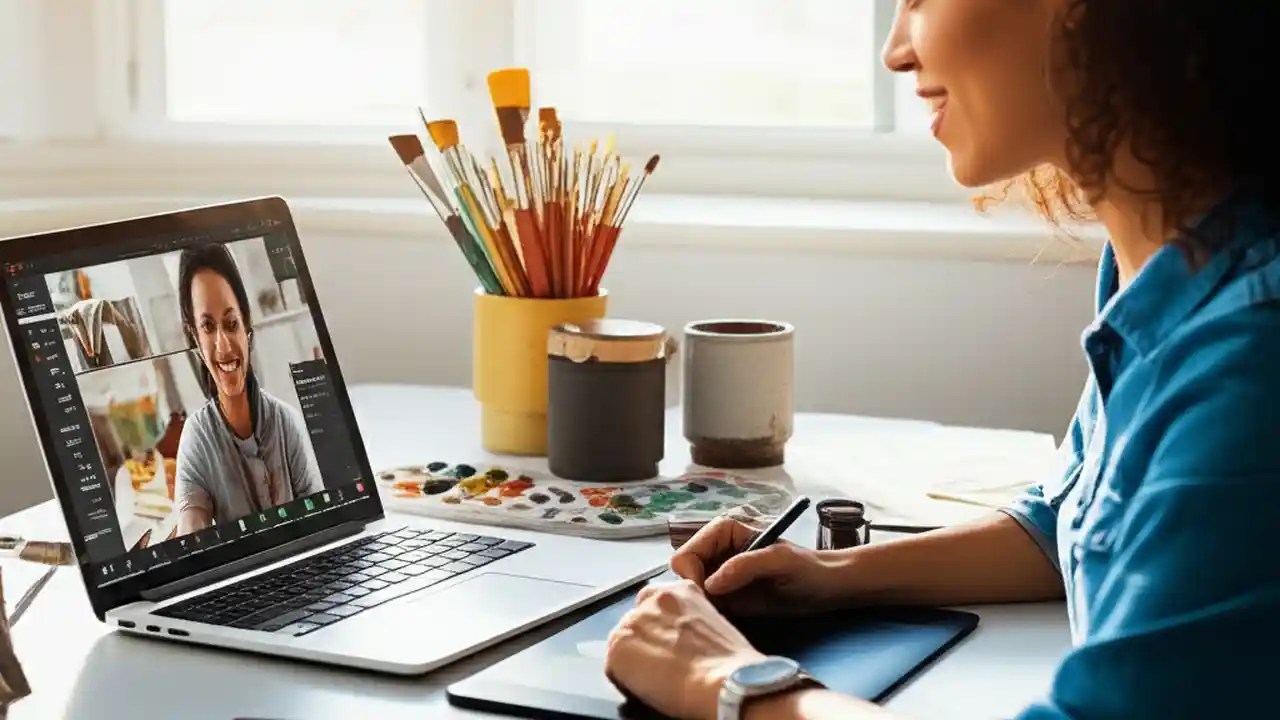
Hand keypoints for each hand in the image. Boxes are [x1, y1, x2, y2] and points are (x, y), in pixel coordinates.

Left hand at [605, 579, 765, 719]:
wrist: (724, 682)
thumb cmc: (731, 665)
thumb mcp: (715, 625)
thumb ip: (691, 619)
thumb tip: (680, 637)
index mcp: (681, 590)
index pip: (656, 605)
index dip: (661, 629)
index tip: (669, 645)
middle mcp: (653, 598)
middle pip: (635, 620)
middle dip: (644, 640)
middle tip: (663, 664)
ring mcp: (633, 621)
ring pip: (623, 642)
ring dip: (634, 658)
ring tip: (657, 679)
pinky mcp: (619, 647)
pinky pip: (613, 667)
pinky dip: (624, 680)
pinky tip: (648, 688)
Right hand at [671, 516, 850, 615]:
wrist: (828, 588)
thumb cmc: (809, 568)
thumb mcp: (779, 561)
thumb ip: (744, 566)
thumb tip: (710, 584)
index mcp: (724, 529)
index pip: (686, 553)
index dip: (690, 576)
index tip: (706, 597)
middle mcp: (717, 548)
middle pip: (682, 572)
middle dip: (692, 591)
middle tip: (715, 608)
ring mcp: (719, 572)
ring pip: (689, 591)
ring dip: (700, 604)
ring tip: (723, 613)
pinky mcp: (726, 594)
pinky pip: (704, 605)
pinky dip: (709, 613)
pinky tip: (727, 618)